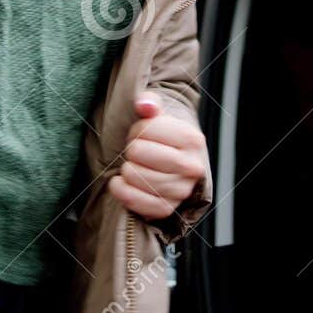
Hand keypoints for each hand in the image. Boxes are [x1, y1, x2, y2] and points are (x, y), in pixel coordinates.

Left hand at [109, 95, 207, 220]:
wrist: (176, 164)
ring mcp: (181, 190)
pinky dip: (121, 191)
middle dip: (130, 149)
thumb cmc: (163, 138)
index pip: (147, 129)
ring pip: (136, 177)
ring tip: (132, 165)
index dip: (135, 130)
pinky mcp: (167, 208)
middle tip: (135, 150)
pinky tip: (120, 181)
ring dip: (126, 169)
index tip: (139, 134)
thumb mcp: (159, 117)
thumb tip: (144, 104)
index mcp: (192, 139)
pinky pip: (136, 201)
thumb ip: (150, 104)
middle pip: (139, 153)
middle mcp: (191, 167)